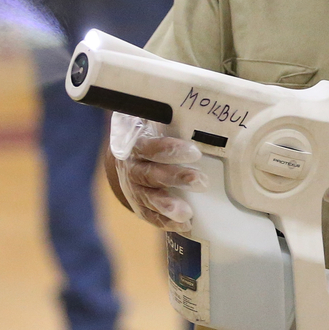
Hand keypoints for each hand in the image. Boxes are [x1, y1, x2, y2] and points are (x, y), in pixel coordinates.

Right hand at [109, 112, 207, 229]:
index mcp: (134, 143)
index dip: (170, 150)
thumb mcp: (153, 120)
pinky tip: (185, 226)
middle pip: (150, 174)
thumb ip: (170, 116)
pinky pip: (149, 215)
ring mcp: (132, 188)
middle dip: (176, 178)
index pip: (149, 147)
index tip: (195, 152)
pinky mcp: (137, 204)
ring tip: (188, 214)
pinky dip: (166, 222)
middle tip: (201, 182)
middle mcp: (131, 167)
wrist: (127, 154)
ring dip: (168, 206)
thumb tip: (201, 104)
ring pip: (148, 198)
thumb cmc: (150, 133)